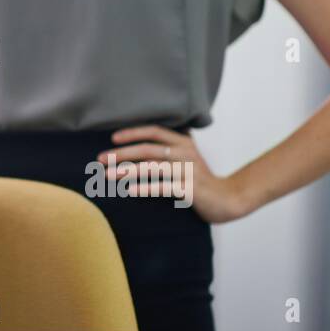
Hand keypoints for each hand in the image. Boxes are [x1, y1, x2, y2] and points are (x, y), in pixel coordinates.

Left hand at [96, 124, 249, 223]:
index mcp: (184, 142)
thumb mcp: (188, 156)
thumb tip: (144, 137)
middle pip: (148, 149)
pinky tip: (130, 190)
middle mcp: (186, 153)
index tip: (113, 138)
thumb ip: (170, 146)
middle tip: (101, 159)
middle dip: (122, 154)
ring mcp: (188, 171)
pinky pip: (163, 187)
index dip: (133, 132)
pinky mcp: (190, 190)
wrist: (228, 199)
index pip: (155, 131)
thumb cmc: (201, 179)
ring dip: (127, 171)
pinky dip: (145, 188)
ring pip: (152, 167)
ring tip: (109, 175)